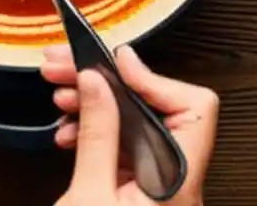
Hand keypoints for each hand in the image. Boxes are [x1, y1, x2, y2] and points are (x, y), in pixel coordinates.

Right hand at [42, 45, 217, 205]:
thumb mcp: (87, 196)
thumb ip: (96, 135)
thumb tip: (99, 83)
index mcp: (178, 182)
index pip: (195, 109)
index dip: (156, 79)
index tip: (116, 64)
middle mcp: (176, 182)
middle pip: (158, 110)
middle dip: (110, 84)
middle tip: (68, 68)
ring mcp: (157, 188)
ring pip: (137, 126)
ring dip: (97, 105)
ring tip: (61, 95)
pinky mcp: (137, 194)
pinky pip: (124, 148)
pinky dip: (96, 133)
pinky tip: (70, 131)